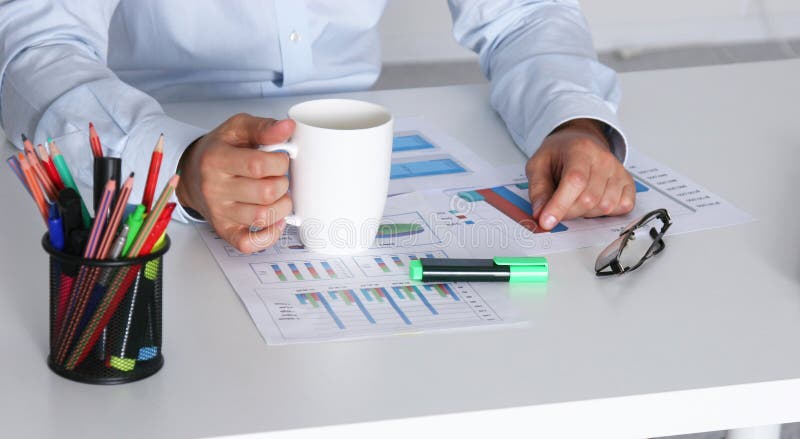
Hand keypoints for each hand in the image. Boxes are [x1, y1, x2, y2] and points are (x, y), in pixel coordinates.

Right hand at [176, 113, 295, 251]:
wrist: (192, 172)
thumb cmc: (219, 150)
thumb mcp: (237, 129)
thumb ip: (263, 127)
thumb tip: (287, 127)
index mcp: (216, 159)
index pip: (259, 165)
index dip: (280, 162)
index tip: (280, 159)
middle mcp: (214, 188)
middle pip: (265, 192)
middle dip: (283, 184)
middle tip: (279, 178)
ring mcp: (219, 212)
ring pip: (263, 217)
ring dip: (282, 207)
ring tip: (278, 196)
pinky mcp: (224, 230)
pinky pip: (250, 243)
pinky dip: (269, 234)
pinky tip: (274, 219)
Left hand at [526, 119, 634, 230]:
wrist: (579, 143)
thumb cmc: (559, 155)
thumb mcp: (538, 165)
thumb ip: (538, 190)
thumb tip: (541, 214)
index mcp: (580, 150)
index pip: (575, 181)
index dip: (560, 205)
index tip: (546, 222)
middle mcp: (604, 159)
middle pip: (588, 199)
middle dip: (568, 212)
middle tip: (557, 206)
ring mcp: (619, 171)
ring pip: (604, 207)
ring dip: (586, 213)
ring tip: (576, 199)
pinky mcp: (628, 183)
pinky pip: (622, 207)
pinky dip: (605, 212)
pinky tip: (593, 202)